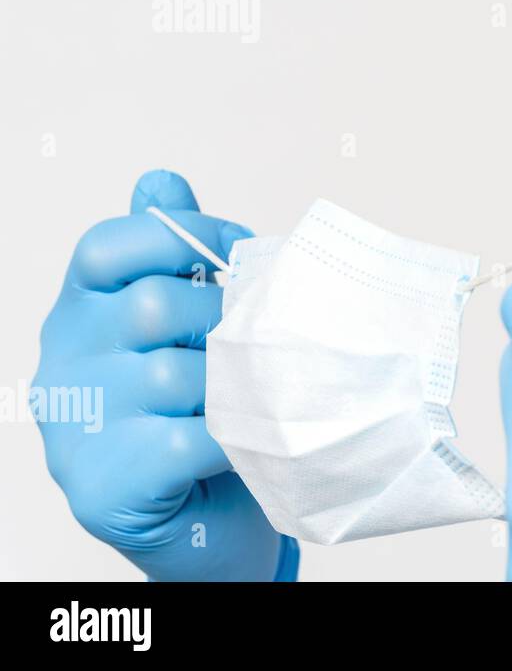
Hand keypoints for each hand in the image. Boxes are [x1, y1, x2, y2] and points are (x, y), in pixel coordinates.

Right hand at [33, 170, 295, 580]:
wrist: (208, 523)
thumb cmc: (200, 409)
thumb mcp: (185, 325)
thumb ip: (172, 256)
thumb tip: (160, 178)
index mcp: (80, 312)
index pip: (106, 246)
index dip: (182, 236)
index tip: (240, 252)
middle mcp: (63, 363)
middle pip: (150, 307)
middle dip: (221, 320)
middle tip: (256, 343)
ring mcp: (77, 427)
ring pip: (175, 375)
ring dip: (235, 384)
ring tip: (258, 397)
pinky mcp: (106, 485)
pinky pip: (191, 438)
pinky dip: (236, 435)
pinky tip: (252, 440)